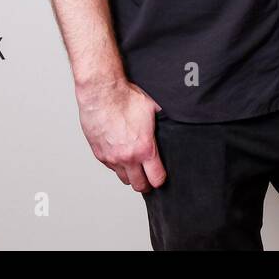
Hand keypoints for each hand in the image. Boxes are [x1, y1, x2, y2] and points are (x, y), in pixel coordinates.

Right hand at [75, 78, 166, 192]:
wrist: (102, 93)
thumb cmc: (126, 99)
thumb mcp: (154, 108)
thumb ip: (165, 119)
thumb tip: (179, 115)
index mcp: (144, 149)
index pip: (156, 178)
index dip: (161, 180)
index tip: (162, 177)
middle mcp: (127, 157)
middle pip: (139, 185)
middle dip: (146, 183)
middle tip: (150, 177)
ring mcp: (111, 158)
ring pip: (123, 178)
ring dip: (131, 175)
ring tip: (136, 167)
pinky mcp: (99, 154)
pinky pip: (111, 168)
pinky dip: (118, 165)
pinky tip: (122, 155)